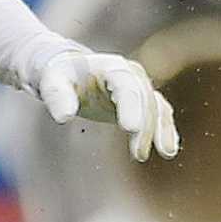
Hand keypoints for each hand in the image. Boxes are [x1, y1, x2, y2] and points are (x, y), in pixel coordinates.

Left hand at [36, 50, 179, 162]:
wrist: (69, 70)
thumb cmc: (59, 76)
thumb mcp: (52, 82)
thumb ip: (57, 96)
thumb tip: (63, 117)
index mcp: (111, 67)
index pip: (125, 86)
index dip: (130, 106)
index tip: (131, 129)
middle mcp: (130, 74)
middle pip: (144, 99)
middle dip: (145, 126)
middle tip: (138, 154)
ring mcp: (138, 87)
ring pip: (157, 107)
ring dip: (161, 130)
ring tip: (166, 153)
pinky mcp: (140, 101)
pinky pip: (159, 113)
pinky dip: (165, 130)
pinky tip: (168, 149)